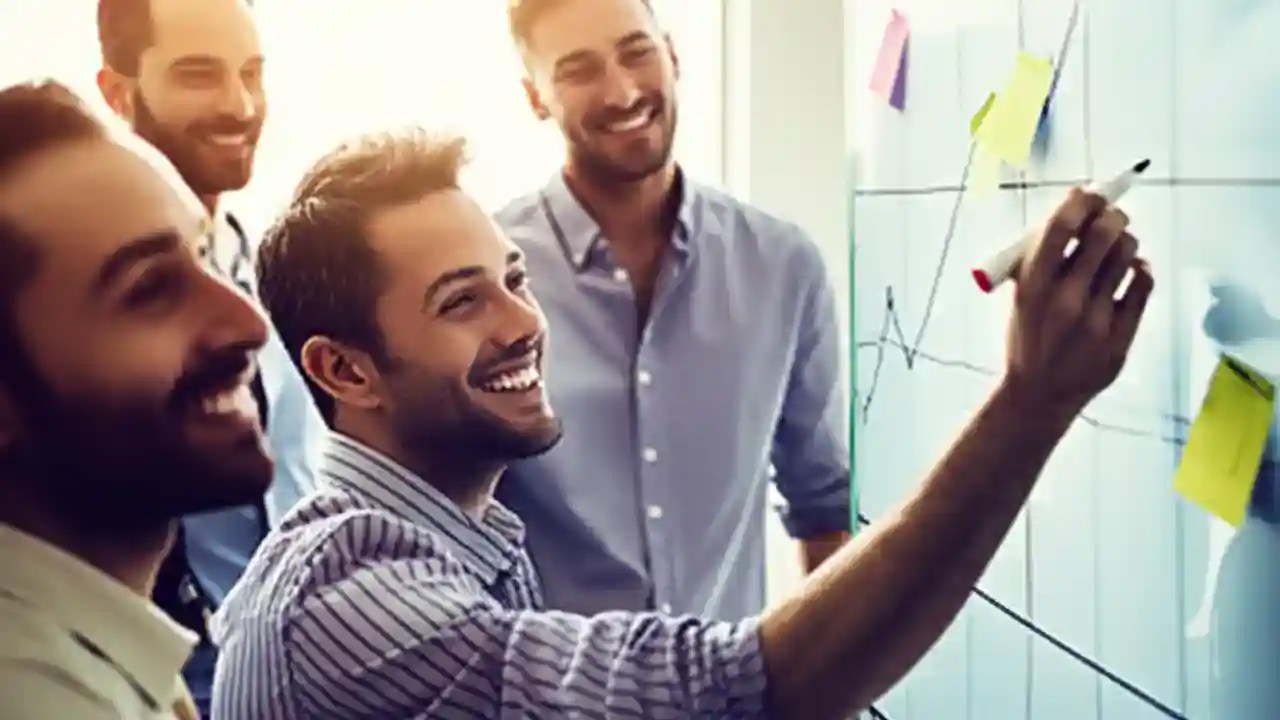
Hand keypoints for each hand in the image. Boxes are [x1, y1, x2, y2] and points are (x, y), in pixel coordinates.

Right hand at [1003, 188, 1154, 418]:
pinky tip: (1132, 271)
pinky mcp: (1120, 335)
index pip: (1061, 227)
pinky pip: (1143, 284)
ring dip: (1125, 241)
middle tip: (1112, 215)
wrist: (1039, 394)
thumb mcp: (1022, 296)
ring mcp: (1096, 319)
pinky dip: (1140, 270)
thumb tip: (1075, 209)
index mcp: (1032, 287)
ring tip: (1118, 245)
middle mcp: (1065, 300)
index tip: (1087, 194)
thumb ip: (1043, 258)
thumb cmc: (1029, 337)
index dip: (1080, 201)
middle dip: (1111, 215)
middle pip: (1102, 234)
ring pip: (1127, 255)